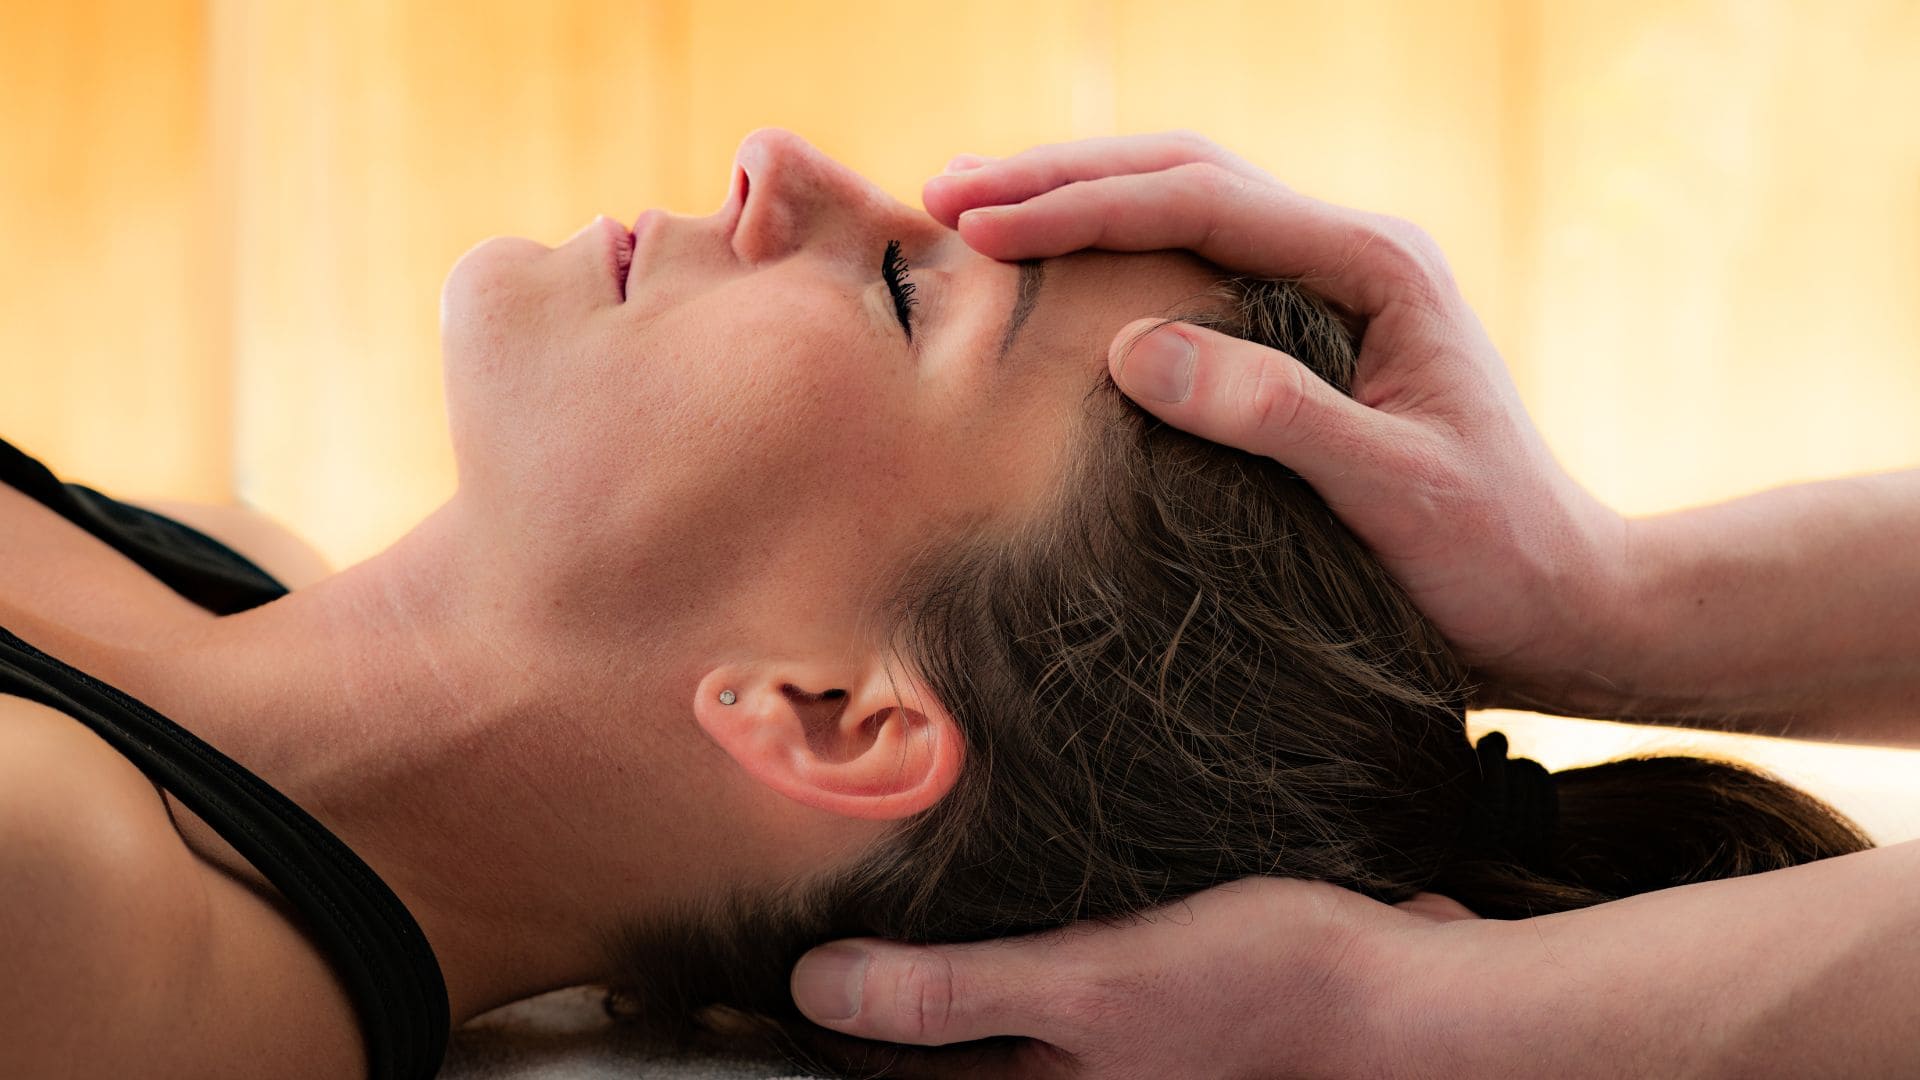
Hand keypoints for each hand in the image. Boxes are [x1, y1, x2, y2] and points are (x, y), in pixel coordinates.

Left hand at [789, 877, 1477, 1079]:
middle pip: (926, 1047)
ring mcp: (1097, 1051)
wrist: (1397, 992)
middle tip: (777, 917)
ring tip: (850, 890)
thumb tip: (818, 989)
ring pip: (979, 1009)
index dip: (811, 1026)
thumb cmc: (1254, 991)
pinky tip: (976, 879)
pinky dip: (991, 938)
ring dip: (920, 959)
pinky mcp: (1130, 1001)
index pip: (889, 1076)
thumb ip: (956, 994)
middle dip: (858, 988)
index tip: (732, 975)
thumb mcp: (1090, 988)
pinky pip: (1034, 979)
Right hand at [925, 134, 1629, 709]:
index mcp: (1374, 265)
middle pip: (1185, 176)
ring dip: (1080, 202)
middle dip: (1060, 178)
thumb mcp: (1393, 491)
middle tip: (949, 192)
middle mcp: (1351, 255)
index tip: (983, 228)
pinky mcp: (1306, 339)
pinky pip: (1194, 269)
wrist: (1558, 605)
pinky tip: (1058, 277)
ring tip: (978, 210)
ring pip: (1184, 209)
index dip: (1082, 208)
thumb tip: (1134, 347)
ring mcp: (1328, 291)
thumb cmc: (1490, 557)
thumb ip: (1275, 413)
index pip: (1203, 203)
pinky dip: (1113, 258)